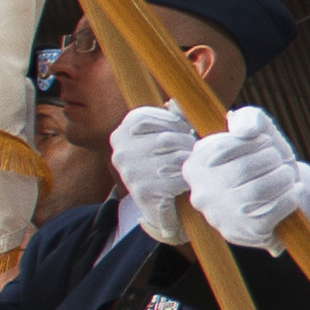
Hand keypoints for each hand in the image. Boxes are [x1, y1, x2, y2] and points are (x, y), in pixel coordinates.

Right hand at [107, 102, 197, 239]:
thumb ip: (173, 117)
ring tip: (186, 168)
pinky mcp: (143, 191)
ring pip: (176, 157)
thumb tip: (180, 101)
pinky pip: (178, 177)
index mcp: (122, 133)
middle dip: (186, 145)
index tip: (183, 132)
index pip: (156, 118)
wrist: (160, 207)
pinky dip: (187, 180)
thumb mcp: (164, 136)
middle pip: (167, 138)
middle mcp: (120, 152)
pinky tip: (182, 185)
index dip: (176, 124)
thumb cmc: (165, 165)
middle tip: (189, 153)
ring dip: (189, 163)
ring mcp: (130, 172)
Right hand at [187, 107, 309, 248]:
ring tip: (287, 175)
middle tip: (280, 161)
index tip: (267, 144)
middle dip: (271, 161)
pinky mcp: (240, 234)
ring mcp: (218, 217)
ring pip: (256, 193)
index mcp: (196, 165)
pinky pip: (268, 214)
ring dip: (282, 179)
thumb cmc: (266, 158)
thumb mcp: (259, 130)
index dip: (255, 142)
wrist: (283, 191)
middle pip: (242, 170)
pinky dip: (289, 199)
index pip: (226, 147)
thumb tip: (245, 129)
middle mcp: (201, 193)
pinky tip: (293, 191)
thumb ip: (250, 118)